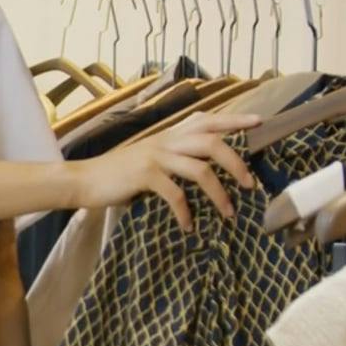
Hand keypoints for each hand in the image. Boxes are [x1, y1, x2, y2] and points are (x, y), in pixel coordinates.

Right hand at [77, 109, 253, 231]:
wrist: (85, 180)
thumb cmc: (121, 173)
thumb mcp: (152, 157)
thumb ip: (176, 157)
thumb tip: (207, 168)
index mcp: (170, 134)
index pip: (208, 120)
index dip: (235, 119)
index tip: (260, 121)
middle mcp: (166, 140)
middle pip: (213, 142)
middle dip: (237, 163)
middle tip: (250, 185)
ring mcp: (156, 156)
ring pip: (201, 169)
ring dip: (219, 194)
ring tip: (229, 213)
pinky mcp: (145, 175)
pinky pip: (176, 194)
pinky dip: (186, 213)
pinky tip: (188, 226)